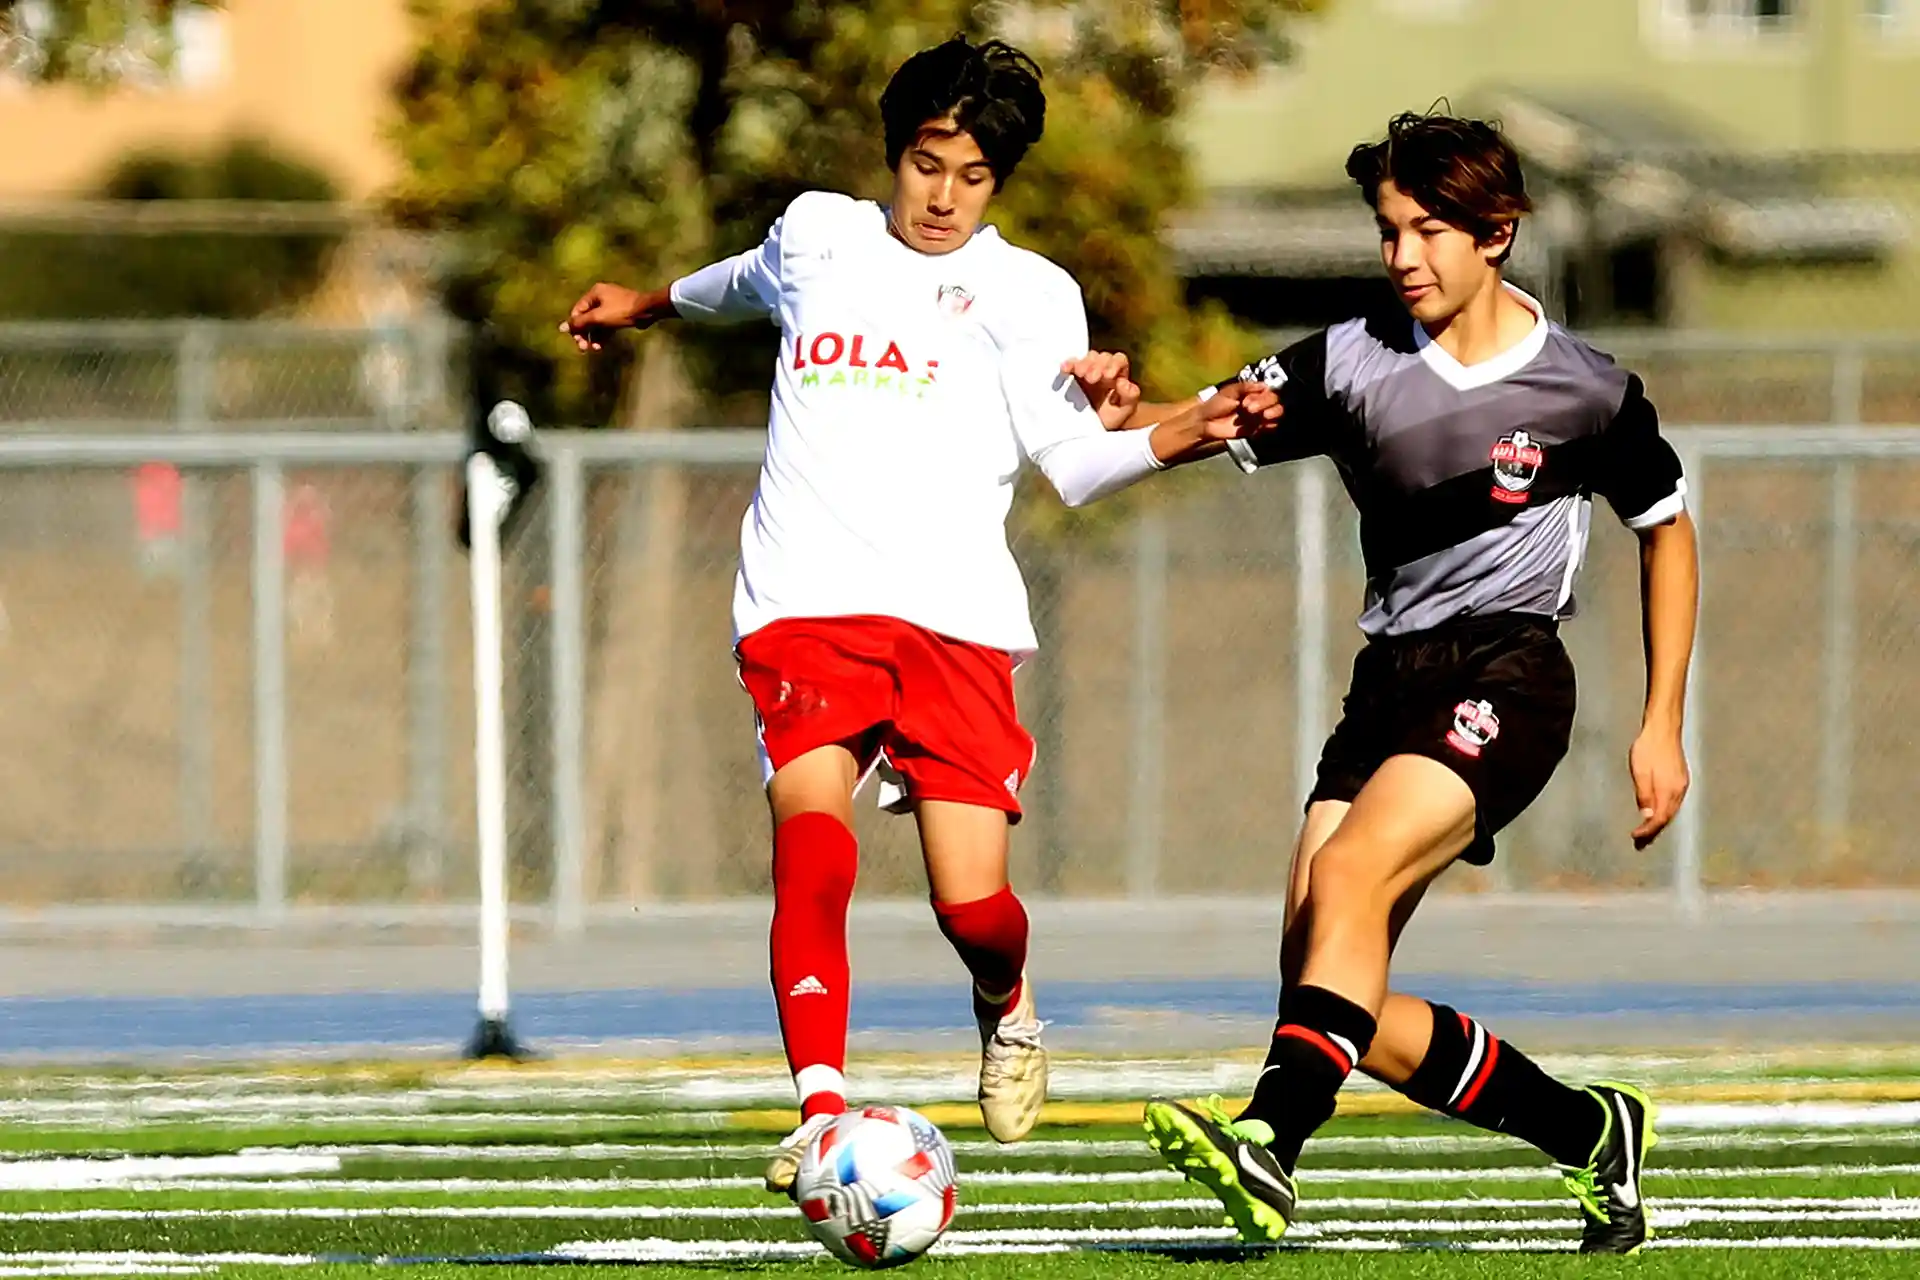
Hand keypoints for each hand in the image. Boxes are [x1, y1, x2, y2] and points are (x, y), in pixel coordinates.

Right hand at [559, 282, 648, 351]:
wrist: (647, 311)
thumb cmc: (621, 311)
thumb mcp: (598, 317)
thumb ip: (580, 323)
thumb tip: (561, 328)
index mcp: (594, 293)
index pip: (578, 311)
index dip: (575, 326)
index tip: (575, 340)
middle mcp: (601, 297)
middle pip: (586, 318)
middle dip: (584, 333)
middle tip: (583, 348)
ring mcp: (610, 306)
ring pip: (597, 324)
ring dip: (593, 337)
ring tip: (594, 349)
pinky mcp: (618, 315)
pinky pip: (606, 326)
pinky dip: (603, 335)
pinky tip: (600, 346)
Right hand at [1060, 351, 1141, 430]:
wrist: (1096, 428)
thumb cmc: (1112, 417)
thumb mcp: (1125, 410)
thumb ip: (1130, 396)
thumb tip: (1123, 383)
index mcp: (1119, 374)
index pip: (1119, 360)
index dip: (1114, 364)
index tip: (1108, 376)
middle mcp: (1104, 369)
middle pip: (1102, 358)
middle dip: (1097, 366)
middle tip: (1092, 378)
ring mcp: (1088, 371)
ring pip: (1087, 359)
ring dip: (1084, 364)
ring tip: (1080, 374)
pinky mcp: (1074, 376)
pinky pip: (1071, 365)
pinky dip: (1068, 365)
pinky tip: (1065, 370)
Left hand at [1196, 380, 1282, 440]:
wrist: (1207, 423)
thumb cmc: (1215, 404)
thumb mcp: (1229, 391)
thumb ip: (1247, 386)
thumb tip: (1264, 385)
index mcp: (1252, 392)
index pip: (1269, 389)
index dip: (1263, 394)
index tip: (1248, 400)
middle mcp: (1258, 402)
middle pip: (1276, 400)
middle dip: (1265, 403)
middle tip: (1248, 409)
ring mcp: (1259, 415)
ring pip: (1277, 411)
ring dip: (1272, 412)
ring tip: (1261, 416)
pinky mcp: (1257, 428)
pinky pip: (1272, 426)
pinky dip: (1270, 424)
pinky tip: (1261, 425)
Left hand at [1627, 723, 1688, 848]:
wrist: (1663, 729)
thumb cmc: (1649, 747)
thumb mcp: (1640, 772)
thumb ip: (1644, 795)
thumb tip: (1648, 816)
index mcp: (1668, 790)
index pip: (1660, 818)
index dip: (1648, 830)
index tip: (1636, 837)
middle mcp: (1679, 790)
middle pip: (1668, 818)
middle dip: (1654, 831)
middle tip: (1641, 842)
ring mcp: (1682, 784)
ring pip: (1672, 811)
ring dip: (1660, 823)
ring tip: (1647, 832)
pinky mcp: (1681, 779)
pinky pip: (1674, 802)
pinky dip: (1666, 811)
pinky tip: (1658, 813)